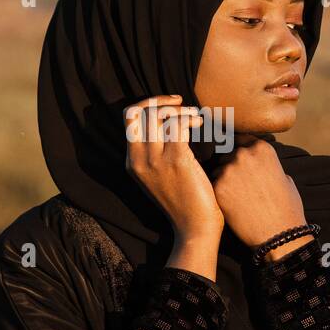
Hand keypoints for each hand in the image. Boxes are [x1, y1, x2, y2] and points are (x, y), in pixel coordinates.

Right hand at [123, 95, 223, 242]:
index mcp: (132, 163)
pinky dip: (190, 117)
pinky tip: (200, 123)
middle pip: (141, 112)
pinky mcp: (177, 160)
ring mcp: (156, 161)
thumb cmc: (184, 200)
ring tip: (195, 116)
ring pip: (159, 115)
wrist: (194, 228)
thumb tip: (166, 120)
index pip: (129, 119)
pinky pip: (178, 124)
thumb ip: (155, 152)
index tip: (167, 106)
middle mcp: (139, 160)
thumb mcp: (159, 176)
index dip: (147, 104)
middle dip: (162, 101)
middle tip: (182, 104)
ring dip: (180, 109)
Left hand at [209, 136, 308, 256]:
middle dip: (230, 166)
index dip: (239, 150)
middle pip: (226, 153)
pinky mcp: (218, 187)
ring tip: (237, 197)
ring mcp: (230, 169)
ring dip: (222, 179)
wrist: (279, 234)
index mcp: (262, 148)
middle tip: (239, 184)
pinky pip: (212, 184)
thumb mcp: (284, 177)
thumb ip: (267, 164)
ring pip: (217, 168)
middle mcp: (244, 153)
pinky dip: (219, 193)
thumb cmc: (286, 208)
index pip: (241, 139)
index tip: (239, 162)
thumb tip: (258, 163)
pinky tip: (231, 205)